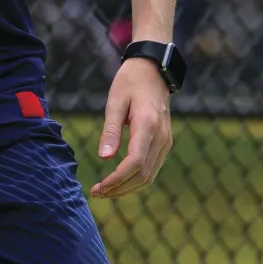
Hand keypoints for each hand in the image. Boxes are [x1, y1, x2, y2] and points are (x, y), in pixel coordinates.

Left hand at [90, 57, 174, 198]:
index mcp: (148, 125)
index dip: (116, 180)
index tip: (98, 187)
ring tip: (105, 191)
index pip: (135, 163)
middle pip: (143, 175)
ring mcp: (166, 141)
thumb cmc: (130, 82)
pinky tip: (118, 181)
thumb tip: (104, 158)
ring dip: (127, 188)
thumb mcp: (115, 102)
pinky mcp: (165, 143)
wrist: (153, 70)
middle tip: (96, 193)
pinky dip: (136, 180)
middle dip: (120, 189)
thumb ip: (110, 131)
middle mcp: (161, 137)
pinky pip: (152, 168)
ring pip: (150, 176)